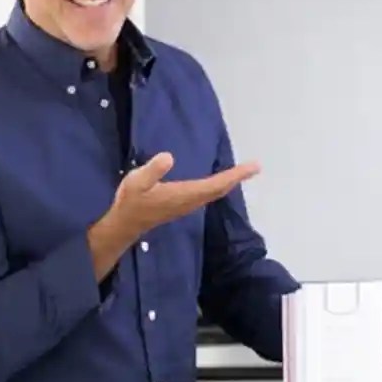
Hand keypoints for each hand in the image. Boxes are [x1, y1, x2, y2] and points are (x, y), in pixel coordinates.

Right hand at [106, 151, 259, 237]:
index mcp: (185, 194)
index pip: (217, 184)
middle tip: (255, 167)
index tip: (254, 167)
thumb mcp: (137, 181)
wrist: (125, 224)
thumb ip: (153, 170)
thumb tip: (168, 157)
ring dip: (229, 182)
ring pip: (215, 193)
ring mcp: (188, 204)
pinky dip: (219, 185)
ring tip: (243, 172)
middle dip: (238, 177)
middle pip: (221, 189)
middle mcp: (191, 200)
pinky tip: (220, 181)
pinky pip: (208, 194)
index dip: (236, 175)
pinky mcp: (183, 205)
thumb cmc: (131, 201)